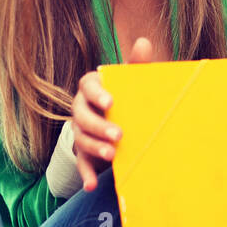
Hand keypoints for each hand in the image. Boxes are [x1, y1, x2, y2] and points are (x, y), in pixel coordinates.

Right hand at [71, 37, 154, 190]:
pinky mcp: (83, 152)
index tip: (111, 102)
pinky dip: (85, 174)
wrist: (122, 119)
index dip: (97, 94)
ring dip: (95, 148)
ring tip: (112, 156)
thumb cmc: (129, 95)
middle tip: (118, 135)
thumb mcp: (133, 81)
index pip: (87, 86)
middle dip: (98, 126)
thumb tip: (145, 42)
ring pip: (81, 139)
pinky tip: (91, 185)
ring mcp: (80, 131)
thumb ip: (137, 64)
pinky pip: (81, 163)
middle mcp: (81, 108)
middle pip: (81, 116)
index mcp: (91, 87)